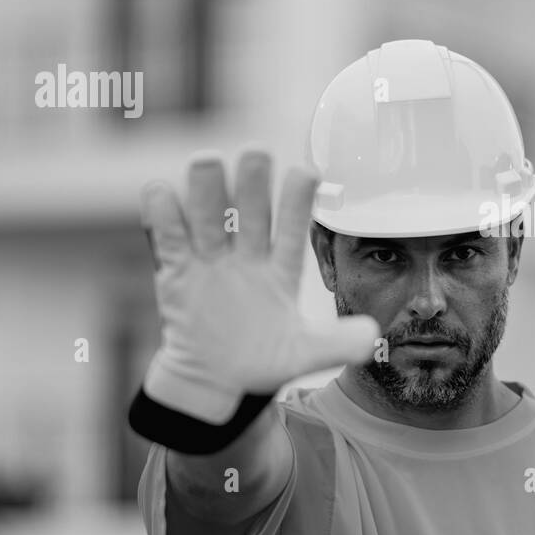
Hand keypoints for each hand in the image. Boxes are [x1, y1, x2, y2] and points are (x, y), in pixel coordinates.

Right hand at [139, 149, 378, 422]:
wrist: (215, 382)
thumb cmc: (262, 362)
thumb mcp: (303, 355)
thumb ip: (336, 343)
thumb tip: (373, 335)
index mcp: (282, 272)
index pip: (292, 232)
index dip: (297, 204)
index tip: (306, 172)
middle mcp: (249, 258)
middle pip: (251, 215)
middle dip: (253, 186)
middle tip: (255, 153)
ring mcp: (212, 263)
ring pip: (210, 220)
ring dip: (208, 192)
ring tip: (205, 160)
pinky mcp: (179, 274)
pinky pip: (172, 241)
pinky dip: (165, 217)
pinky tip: (161, 192)